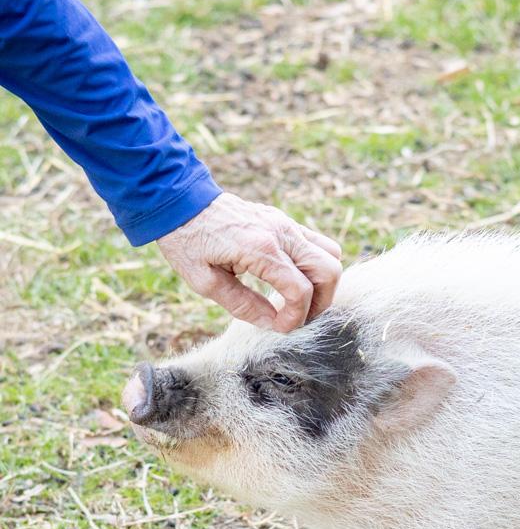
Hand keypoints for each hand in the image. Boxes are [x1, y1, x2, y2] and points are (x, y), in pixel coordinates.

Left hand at [157, 193, 341, 332]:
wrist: (180, 201)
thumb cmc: (187, 241)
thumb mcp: (204, 281)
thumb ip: (243, 305)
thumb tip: (273, 323)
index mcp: (260, 249)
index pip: (300, 290)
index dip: (296, 317)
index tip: (281, 327)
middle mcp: (281, 233)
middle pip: (328, 271)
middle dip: (321, 302)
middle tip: (300, 316)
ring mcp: (286, 223)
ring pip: (331, 255)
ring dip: (323, 282)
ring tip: (302, 299)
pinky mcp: (284, 220)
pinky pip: (318, 242)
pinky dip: (316, 264)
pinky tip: (294, 278)